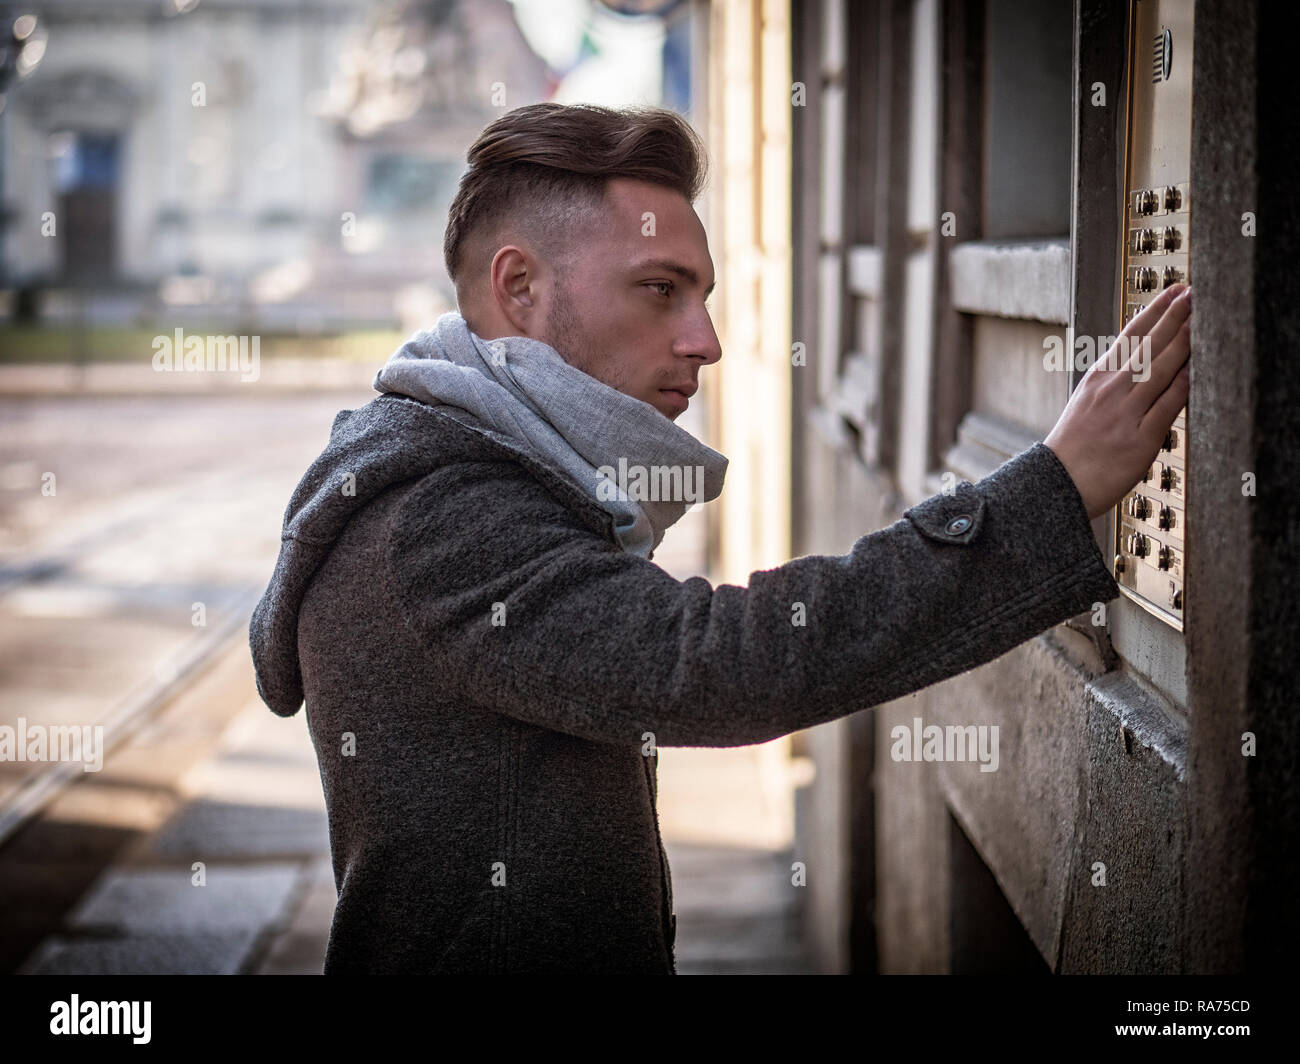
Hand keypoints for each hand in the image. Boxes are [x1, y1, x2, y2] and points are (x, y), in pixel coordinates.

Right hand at [1043, 283, 1191, 520]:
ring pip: (1158, 370)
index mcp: (1097, 379)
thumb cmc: (1073, 449)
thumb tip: (1146, 364)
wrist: (1056, 485)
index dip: (1155, 311)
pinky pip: (1166, 406)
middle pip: (1148, 346)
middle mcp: (1110, 391)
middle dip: (1174, 316)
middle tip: (1195, 293)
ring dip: (1183, 342)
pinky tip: (1196, 369)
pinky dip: (1183, 385)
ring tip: (1202, 320)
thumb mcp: (1087, 405)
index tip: (1175, 291)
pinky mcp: (1139, 438)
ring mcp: (1125, 413)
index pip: (1130, 336)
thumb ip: (1115, 384)